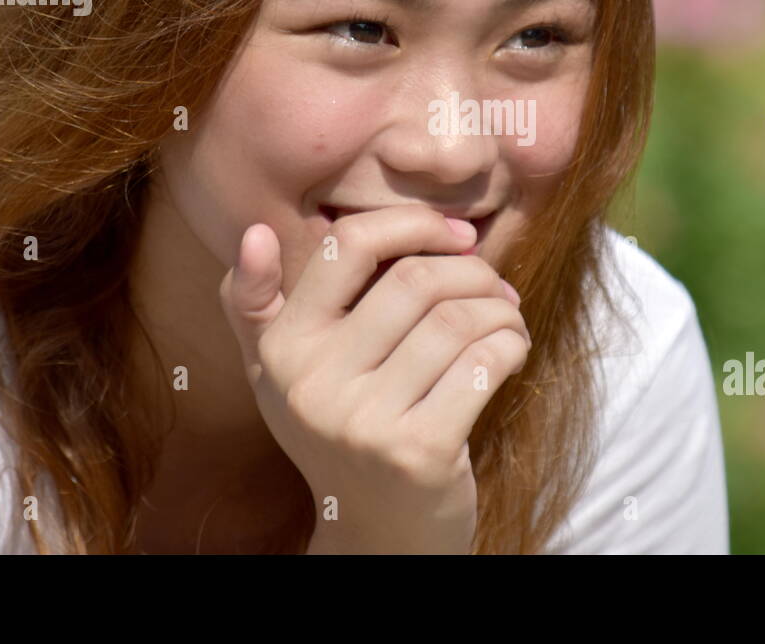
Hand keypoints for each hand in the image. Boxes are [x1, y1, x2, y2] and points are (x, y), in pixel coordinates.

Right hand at [218, 204, 528, 553]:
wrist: (375, 538)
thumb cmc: (337, 434)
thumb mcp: (278, 375)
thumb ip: (255, 305)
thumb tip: (252, 234)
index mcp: (282, 349)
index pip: (348, 245)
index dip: (413, 225)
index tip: (455, 236)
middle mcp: (313, 384)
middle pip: (416, 280)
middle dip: (473, 271)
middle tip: (495, 285)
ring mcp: (364, 423)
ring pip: (458, 320)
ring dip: (501, 308)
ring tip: (507, 318)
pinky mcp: (419, 453)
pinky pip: (484, 365)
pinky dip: (512, 346)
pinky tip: (511, 353)